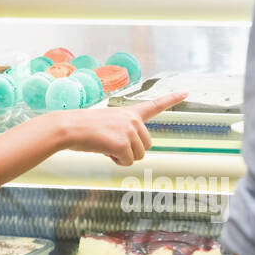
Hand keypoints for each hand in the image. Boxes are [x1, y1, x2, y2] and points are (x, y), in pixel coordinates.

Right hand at [54, 90, 186, 165]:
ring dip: (123, 157)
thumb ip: (124, 131)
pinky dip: (116, 161)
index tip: (186, 92)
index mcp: (129, 112)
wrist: (68, 128)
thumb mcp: (108, 124)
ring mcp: (129, 131)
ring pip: (138, 156)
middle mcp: (133, 120)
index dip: (172, 99)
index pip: (155, 105)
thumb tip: (128, 150)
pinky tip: (103, 150)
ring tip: (105, 145)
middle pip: (146, 146)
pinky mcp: (123, 144)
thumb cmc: (83, 128)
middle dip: (131, 150)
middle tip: (111, 143)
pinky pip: (127, 162)